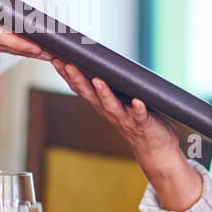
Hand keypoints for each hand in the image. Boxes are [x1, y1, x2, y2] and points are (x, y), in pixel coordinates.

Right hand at [51, 58, 201, 210]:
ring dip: (104, 93)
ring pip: (112, 106)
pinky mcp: (144, 124)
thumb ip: (107, 88)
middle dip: (79, 80)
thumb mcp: (116, 104)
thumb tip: (96, 62)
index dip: (68, 76)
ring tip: (97, 80)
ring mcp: (127, 119)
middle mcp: (111, 112)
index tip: (57, 60)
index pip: (81, 89)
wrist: (155, 152)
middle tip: (68, 65)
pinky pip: (141, 116)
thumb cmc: (136, 121)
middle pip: (91, 95)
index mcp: (103, 105)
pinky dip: (139, 109)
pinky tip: (138, 102)